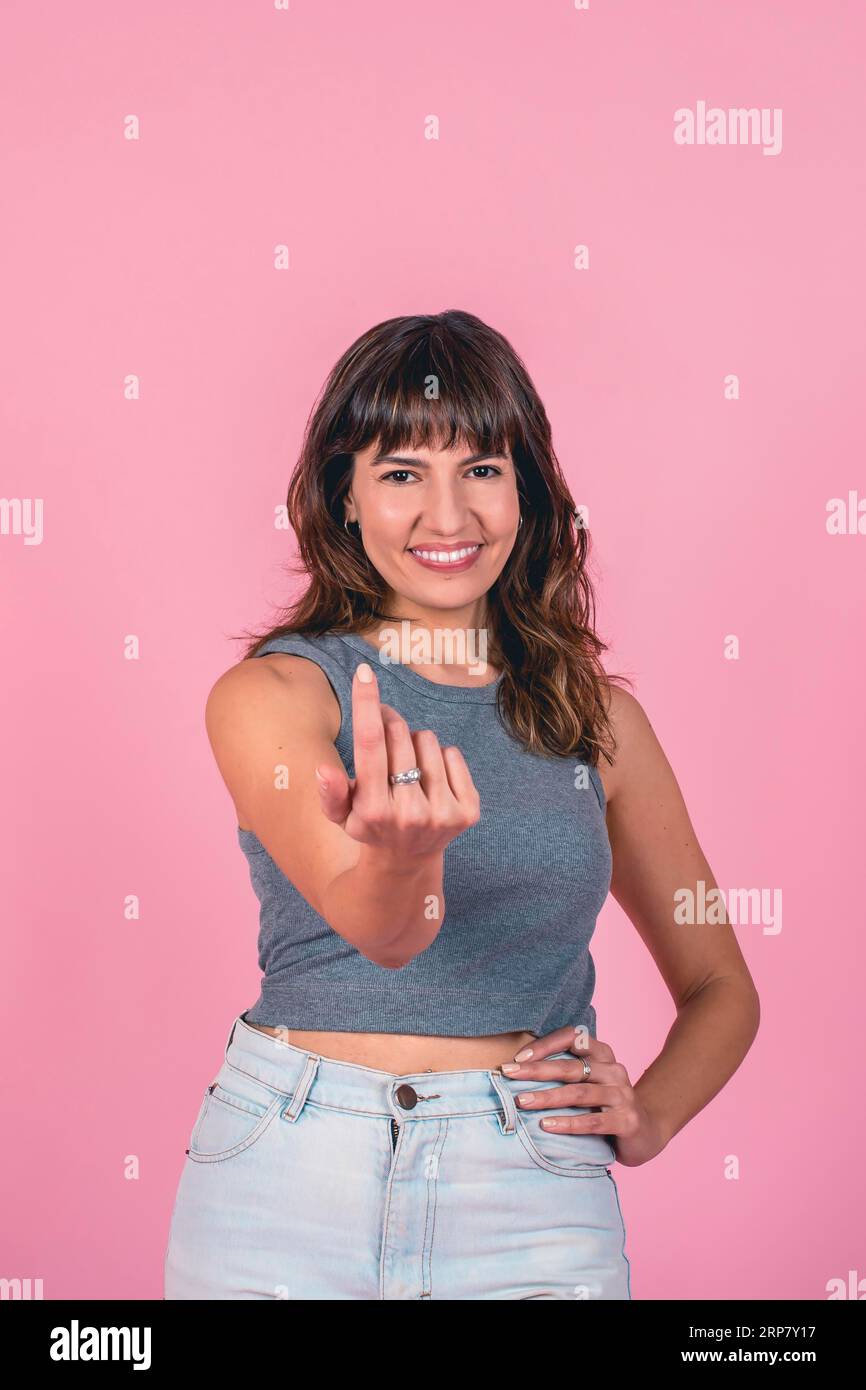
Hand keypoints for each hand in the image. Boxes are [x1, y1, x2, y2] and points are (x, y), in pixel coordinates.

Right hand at [315, 660, 480, 856]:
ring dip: (415, 744)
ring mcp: (442, 814)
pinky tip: (430, 779)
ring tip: (408, 769)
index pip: (369, 744)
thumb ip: (330, 792)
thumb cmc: (369, 825)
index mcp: (373, 810)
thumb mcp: (340, 814)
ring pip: (428, 740)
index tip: (364, 672)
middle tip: (385, 741)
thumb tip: (324, 769)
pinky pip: (454, 754)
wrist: (407, 862)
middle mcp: (409, 814)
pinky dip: (441, 758)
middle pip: (400, 735)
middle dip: (390, 726)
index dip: (366, 704)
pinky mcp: (468, 812)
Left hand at [502, 1024, 668, 1167]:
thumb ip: (565, 1071)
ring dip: (547, 1097)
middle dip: (536, 1071)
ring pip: (579, 1093)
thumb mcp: (589, 1081)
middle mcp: (614, 1070)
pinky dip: (568, 1123)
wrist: (645, 1133)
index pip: (574, 1037)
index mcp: (603, 1055)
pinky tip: (547, 1125)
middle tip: (508, 1074)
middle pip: (571, 1067)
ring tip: (521, 1101)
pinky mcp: (626, 1120)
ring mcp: (622, 1095)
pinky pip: (593, 1121)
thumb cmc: (605, 1104)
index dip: (546, 1044)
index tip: (518, 1057)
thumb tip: (518, 1067)